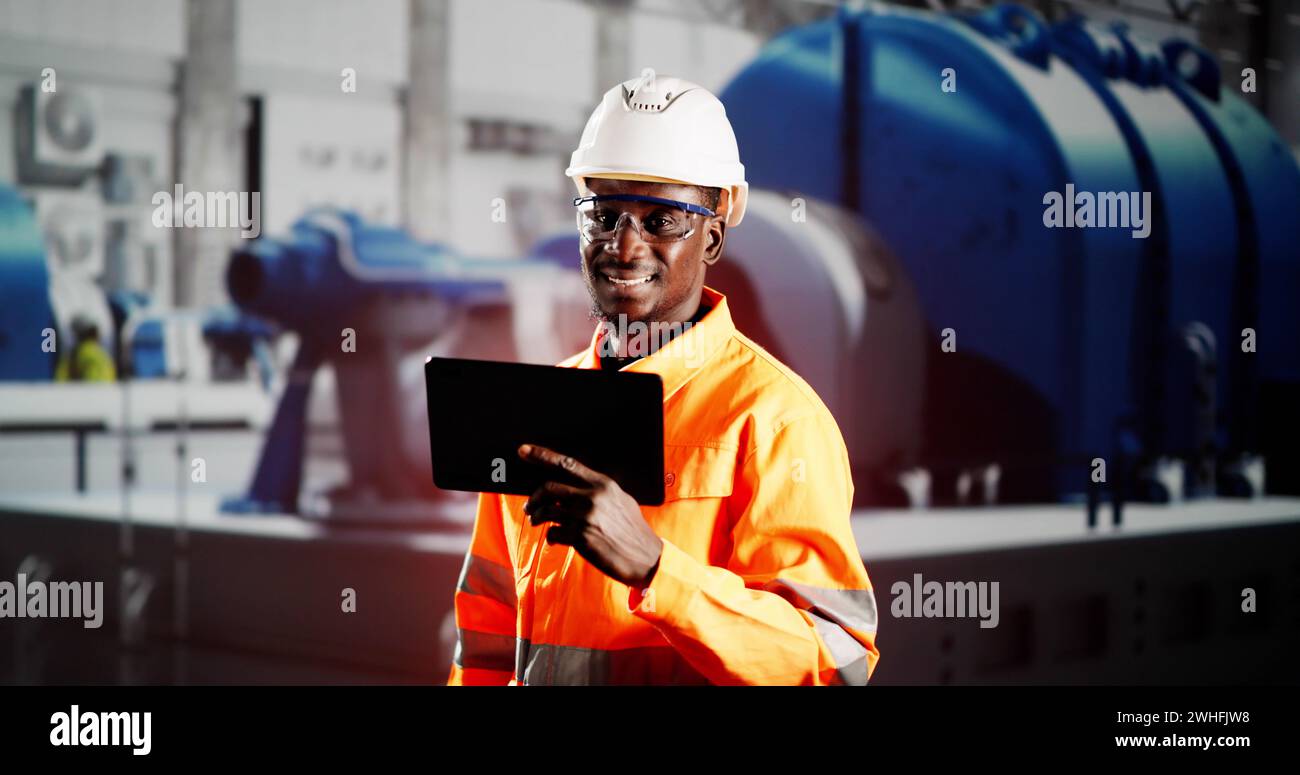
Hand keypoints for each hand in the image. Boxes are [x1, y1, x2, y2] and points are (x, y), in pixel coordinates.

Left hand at [519, 443, 662, 588]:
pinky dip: (550, 537)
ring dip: (537, 517)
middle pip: (549, 488)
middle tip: (530, 507)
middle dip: (534, 498)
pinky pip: (553, 533)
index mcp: (603, 484)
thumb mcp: (620, 501)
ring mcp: (585, 517)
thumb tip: (571, 488)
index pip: (567, 463)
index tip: (523, 450)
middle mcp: (593, 497)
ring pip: (547, 511)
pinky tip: (555, 540)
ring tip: (537, 521)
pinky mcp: (580, 537)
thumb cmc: (632, 530)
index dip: (542, 455)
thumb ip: (596, 491)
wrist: (645, 557)